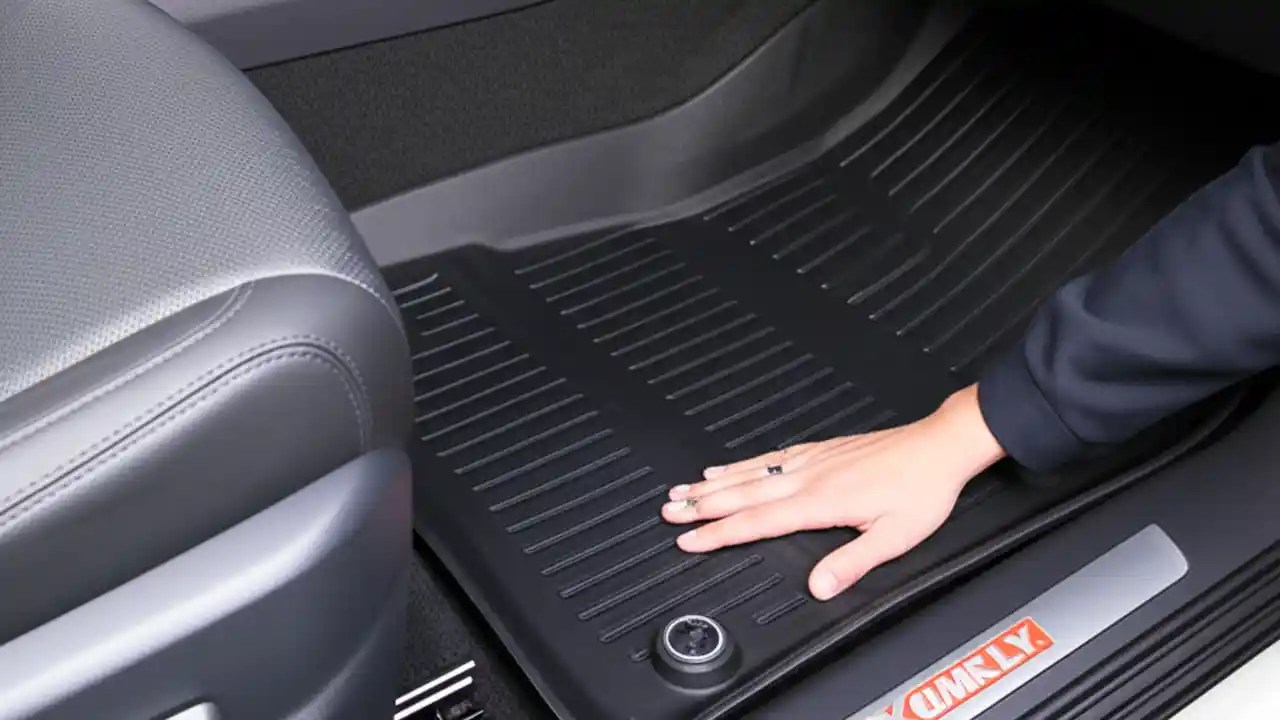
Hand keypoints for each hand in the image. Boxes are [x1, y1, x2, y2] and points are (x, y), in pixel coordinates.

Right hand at [661, 385, 1005, 599]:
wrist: (938, 446)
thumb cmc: (921, 490)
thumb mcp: (895, 537)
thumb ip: (852, 562)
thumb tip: (817, 587)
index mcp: (821, 502)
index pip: (757, 522)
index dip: (718, 533)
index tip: (688, 540)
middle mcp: (808, 478)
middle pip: (742, 495)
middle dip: (701, 506)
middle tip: (667, 512)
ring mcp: (810, 461)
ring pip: (749, 474)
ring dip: (711, 485)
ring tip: (680, 491)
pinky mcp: (818, 451)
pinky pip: (767, 458)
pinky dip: (739, 465)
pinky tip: (723, 468)